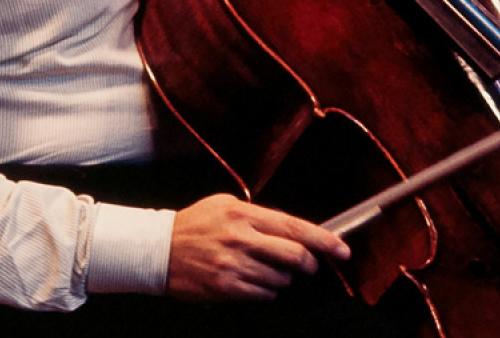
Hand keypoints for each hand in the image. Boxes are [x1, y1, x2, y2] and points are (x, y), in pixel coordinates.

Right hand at [166, 194, 350, 302]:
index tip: (342, 250)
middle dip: (309, 263)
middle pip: (295, 256)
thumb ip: (258, 215)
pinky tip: (253, 281)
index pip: (295, 227)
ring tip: (265, 269)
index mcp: (244, 214)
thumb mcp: (225, 205)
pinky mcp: (226, 287)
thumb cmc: (194, 225)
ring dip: (283, 277)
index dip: (324, 241)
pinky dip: (267, 290)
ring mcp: (234, 265)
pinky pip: (264, 295)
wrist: (157, 250)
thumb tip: (292, 229)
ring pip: (281, 279)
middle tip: (309, 264)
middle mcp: (241, 239)